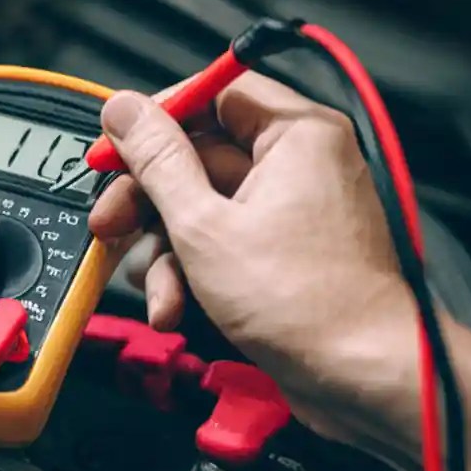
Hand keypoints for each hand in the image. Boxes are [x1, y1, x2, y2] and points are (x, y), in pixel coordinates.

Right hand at [88, 75, 418, 446]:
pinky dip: (191, 272)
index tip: (113, 148)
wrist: (359, 378)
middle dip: (147, 199)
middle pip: (197, 155)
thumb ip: (157, 161)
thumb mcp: (202, 225)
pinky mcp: (280, 252)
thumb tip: (124, 109)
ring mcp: (289, 210)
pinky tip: (175, 306)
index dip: (154, 119)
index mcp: (294, 135)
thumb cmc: (303, 304)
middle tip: (111, 222)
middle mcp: (298, 163)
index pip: (212, 92)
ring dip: (164, 250)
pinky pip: (220, 241)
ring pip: (199, 206)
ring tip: (157, 289)